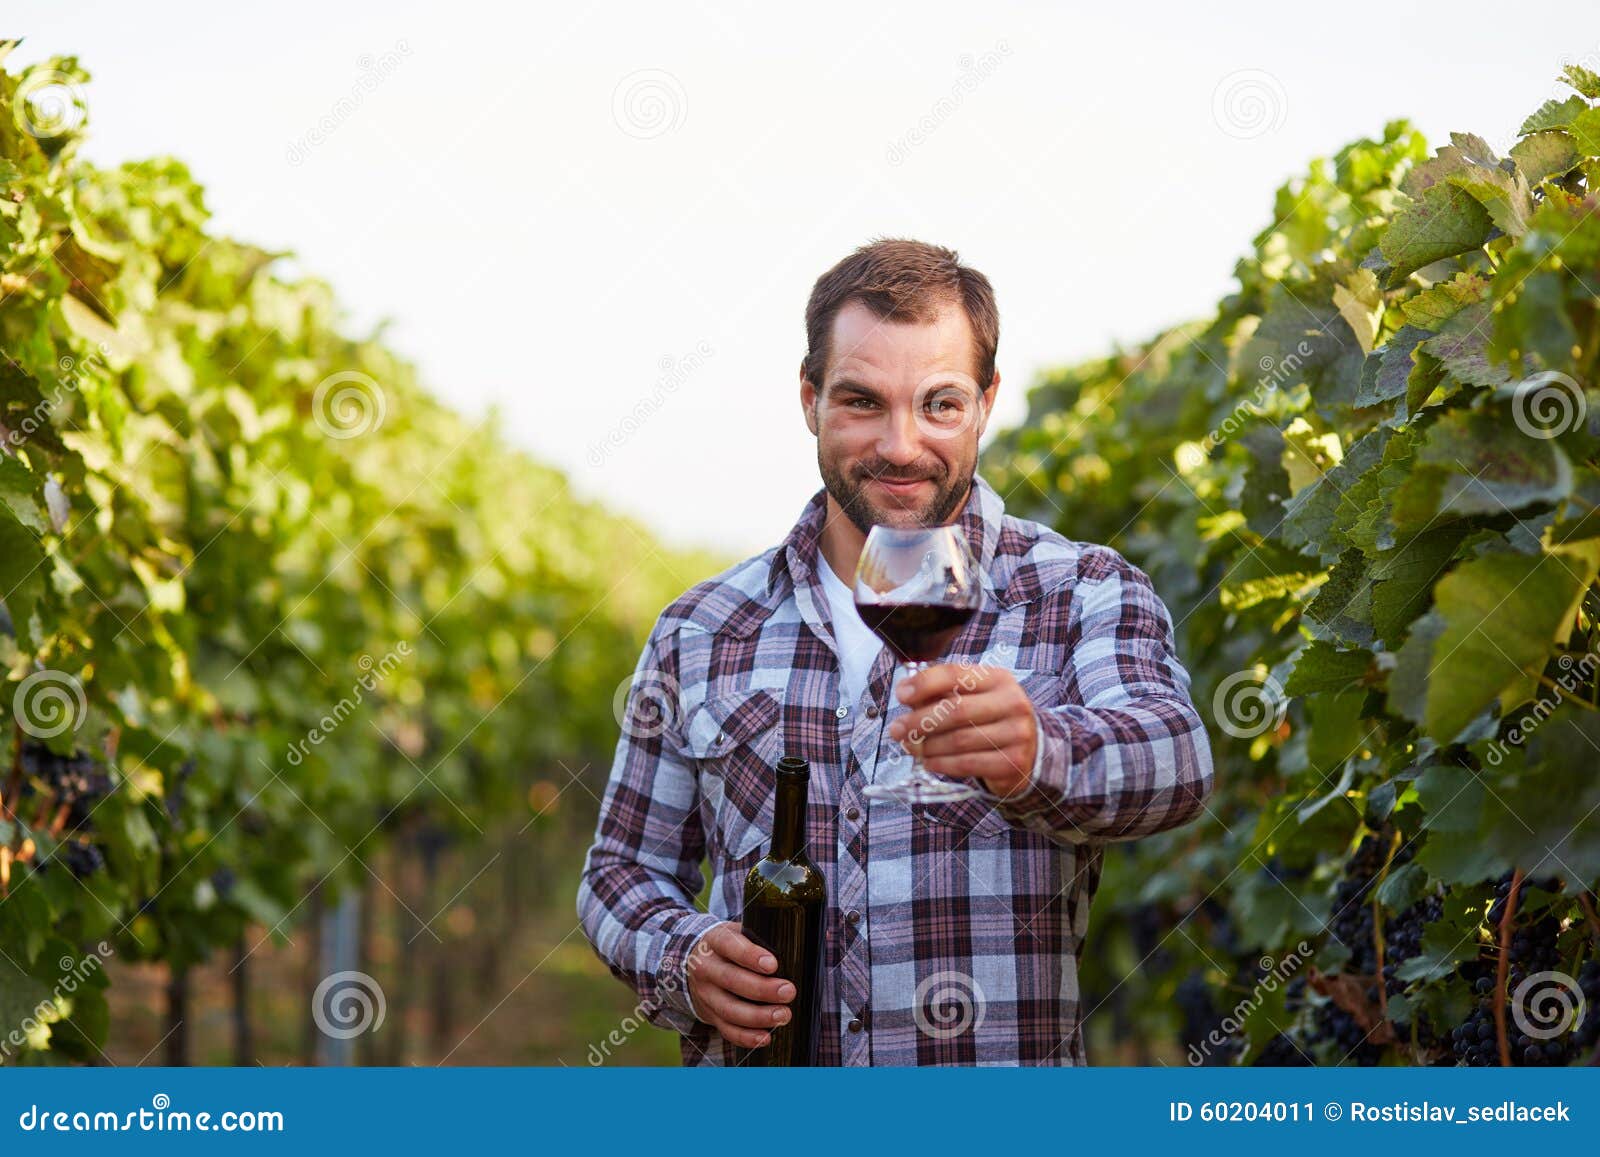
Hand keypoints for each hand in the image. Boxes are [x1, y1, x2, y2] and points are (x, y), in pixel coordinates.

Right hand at [684, 921, 796, 1047]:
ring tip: (784, 1016)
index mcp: (716, 941)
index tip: (773, 964)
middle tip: (789, 991)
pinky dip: (745, 1037)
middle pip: (731, 980)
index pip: (729, 945)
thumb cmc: (732, 946)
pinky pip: (726, 1029)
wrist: (695, 961)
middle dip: (761, 989)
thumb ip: (773, 935)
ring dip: (757, 1017)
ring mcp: (705, 994)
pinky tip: (765, 1037)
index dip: (750, 956)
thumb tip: (825, 937)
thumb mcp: (743, 932)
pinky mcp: (710, 1015)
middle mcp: (706, 967)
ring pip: (728, 1009)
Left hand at [886, 662, 1037, 797]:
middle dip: (919, 721)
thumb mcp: (974, 698)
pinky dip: (942, 764)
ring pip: (959, 740)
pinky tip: (929, 762)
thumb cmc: (991, 719)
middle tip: (896, 729)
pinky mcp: (1013, 762)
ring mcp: (1016, 734)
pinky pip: (967, 764)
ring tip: (910, 747)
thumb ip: (942, 693)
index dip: (924, 683)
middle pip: (955, 710)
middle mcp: (1012, 702)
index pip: (956, 674)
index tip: (901, 694)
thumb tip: (906, 693)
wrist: (1032, 751)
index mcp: (999, 679)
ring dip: (927, 746)